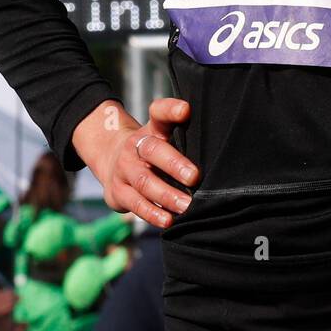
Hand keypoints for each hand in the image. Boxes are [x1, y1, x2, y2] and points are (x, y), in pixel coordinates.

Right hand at [72, 97, 199, 229]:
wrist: (111, 160)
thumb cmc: (153, 150)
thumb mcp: (164, 137)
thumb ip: (185, 138)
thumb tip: (219, 150)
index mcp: (152, 130)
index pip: (159, 113)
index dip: (171, 109)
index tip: (186, 110)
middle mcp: (136, 146)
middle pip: (153, 151)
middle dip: (174, 164)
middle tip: (195, 177)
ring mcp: (124, 169)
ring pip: (144, 181)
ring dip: (166, 195)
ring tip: (186, 206)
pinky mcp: (118, 192)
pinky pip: (135, 203)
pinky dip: (152, 213)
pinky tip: (168, 220)